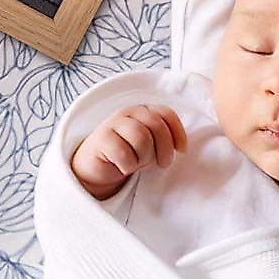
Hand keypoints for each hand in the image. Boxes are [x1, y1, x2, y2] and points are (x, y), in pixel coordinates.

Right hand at [69, 104, 187, 198]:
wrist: (96, 166)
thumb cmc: (128, 153)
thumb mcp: (150, 145)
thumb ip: (163, 138)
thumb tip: (182, 147)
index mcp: (144, 111)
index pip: (166, 114)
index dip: (177, 132)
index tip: (181, 150)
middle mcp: (129, 113)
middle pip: (156, 126)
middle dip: (164, 149)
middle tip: (162, 164)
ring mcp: (113, 123)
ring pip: (142, 139)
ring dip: (144, 158)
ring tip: (137, 163)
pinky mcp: (101, 138)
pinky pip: (124, 154)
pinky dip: (128, 166)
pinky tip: (122, 166)